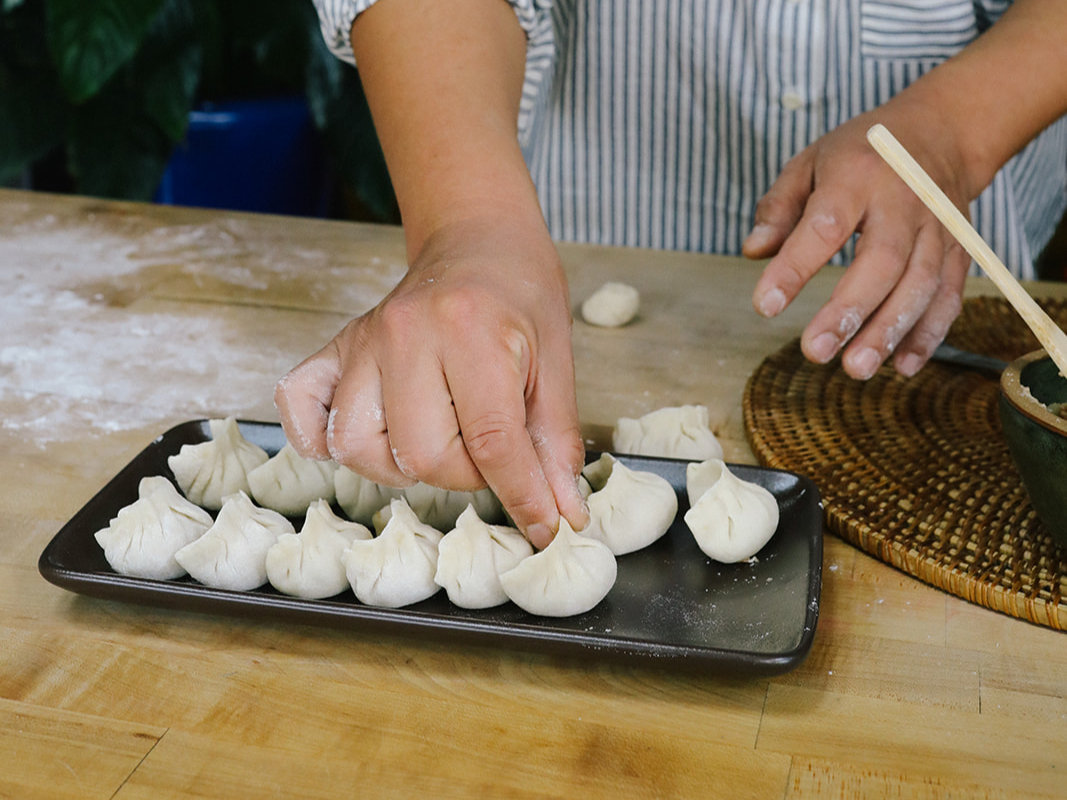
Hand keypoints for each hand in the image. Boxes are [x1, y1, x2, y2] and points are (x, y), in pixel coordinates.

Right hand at [274, 215, 588, 547]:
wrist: (478, 241)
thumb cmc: (521, 296)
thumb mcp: (556, 362)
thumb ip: (556, 443)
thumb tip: (562, 515)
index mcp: (470, 331)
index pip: (491, 441)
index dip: (521, 496)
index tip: (542, 528)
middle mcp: (405, 333)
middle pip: (421, 456)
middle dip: (464, 474)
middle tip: (487, 446)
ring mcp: (361, 341)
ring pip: (360, 448)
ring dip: (404, 464)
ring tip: (437, 435)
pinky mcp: (334, 348)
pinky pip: (302, 411)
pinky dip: (324, 438)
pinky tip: (371, 430)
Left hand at [746, 110, 973, 378]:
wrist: (942, 132)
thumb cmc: (861, 153)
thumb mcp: (810, 163)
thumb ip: (779, 209)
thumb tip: (754, 252)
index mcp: (857, 175)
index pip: (825, 225)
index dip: (794, 267)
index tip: (765, 305)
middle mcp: (904, 200)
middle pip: (881, 262)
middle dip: (849, 311)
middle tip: (815, 352)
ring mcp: (939, 226)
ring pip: (920, 284)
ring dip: (889, 331)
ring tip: (856, 369)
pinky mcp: (959, 249)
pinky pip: (948, 295)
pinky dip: (929, 333)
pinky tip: (902, 366)